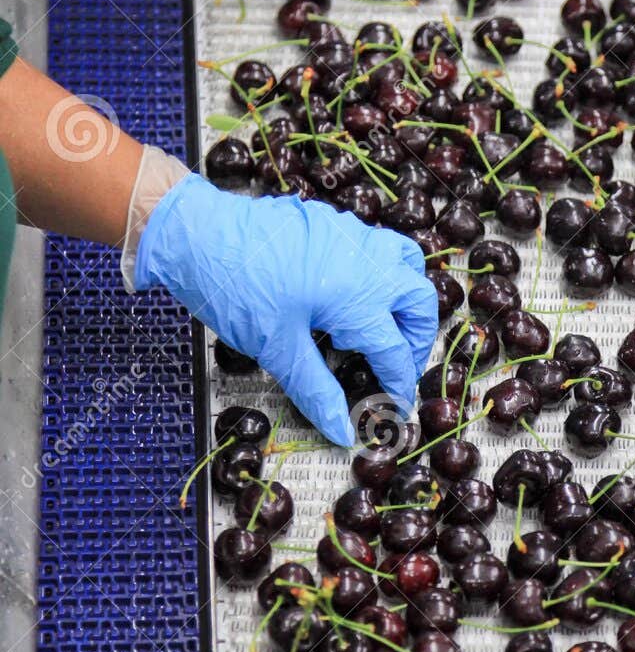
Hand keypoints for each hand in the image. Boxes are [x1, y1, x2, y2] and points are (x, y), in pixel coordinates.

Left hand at [135, 176, 438, 445]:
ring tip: (385, 324)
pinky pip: (377, 245)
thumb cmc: (235, 290)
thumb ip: (317, 390)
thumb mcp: (276, 348)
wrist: (197, 233)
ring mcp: (352, 234)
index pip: (395, 347)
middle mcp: (366, 261)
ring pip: (405, 263)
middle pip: (419, 301)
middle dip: (417, 337)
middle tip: (398, 363)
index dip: (398, 380)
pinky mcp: (334, 221)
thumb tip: (342, 430)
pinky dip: (382, 271)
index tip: (395, 402)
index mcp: (357, 296)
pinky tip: (353, 292)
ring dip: (405, 297)